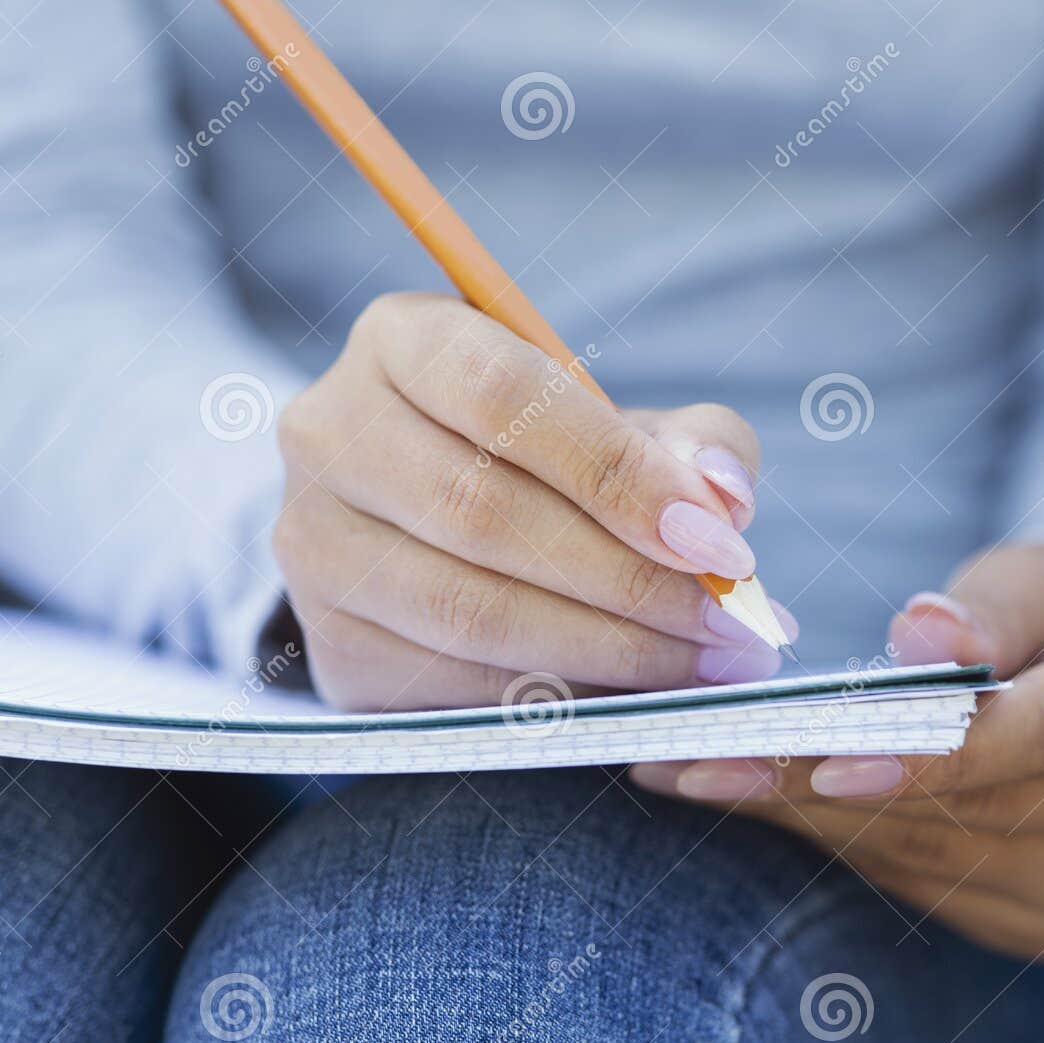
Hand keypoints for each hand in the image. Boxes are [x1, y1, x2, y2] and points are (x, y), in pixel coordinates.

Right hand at [273, 292, 795, 709]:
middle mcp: (330, 433)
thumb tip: (723, 498)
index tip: (716, 541)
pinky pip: (453, 685)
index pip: (502, 395)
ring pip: (468, 611)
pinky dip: (560, 700)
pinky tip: (638, 697)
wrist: (435, 532)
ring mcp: (314, 544)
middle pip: (482, 512)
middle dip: (628, 581)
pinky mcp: (330, 643)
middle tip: (729, 624)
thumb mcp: (622, 425)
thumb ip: (689, 444)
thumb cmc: (549, 462)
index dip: (616, 473)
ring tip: (704, 666)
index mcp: (403, 342)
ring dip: (607, 651)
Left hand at [630, 544, 1043, 959]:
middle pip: (961, 809)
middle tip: (697, 757)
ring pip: (928, 858)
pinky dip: (842, 843)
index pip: (1038, 737)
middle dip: (815, 782)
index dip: (930, 756)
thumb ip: (991, 604)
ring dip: (806, 818)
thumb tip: (927, 637)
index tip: (824, 760)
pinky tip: (768, 804)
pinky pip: (925, 886)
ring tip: (703, 774)